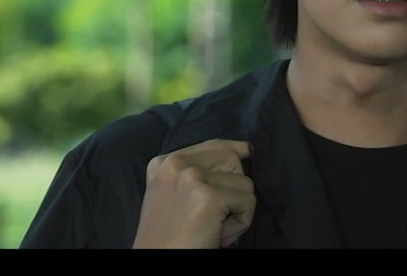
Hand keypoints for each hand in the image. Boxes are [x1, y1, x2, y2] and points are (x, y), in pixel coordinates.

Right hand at [132, 139, 254, 248]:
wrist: (158, 261)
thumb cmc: (171, 238)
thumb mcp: (174, 195)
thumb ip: (198, 174)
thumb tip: (243, 150)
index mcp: (163, 163)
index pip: (214, 145)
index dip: (234, 151)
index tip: (246, 152)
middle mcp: (175, 164)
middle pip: (232, 159)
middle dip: (234, 188)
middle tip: (215, 216)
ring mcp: (191, 177)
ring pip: (244, 183)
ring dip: (236, 210)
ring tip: (212, 228)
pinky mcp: (208, 196)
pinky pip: (248, 202)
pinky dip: (241, 223)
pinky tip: (218, 234)